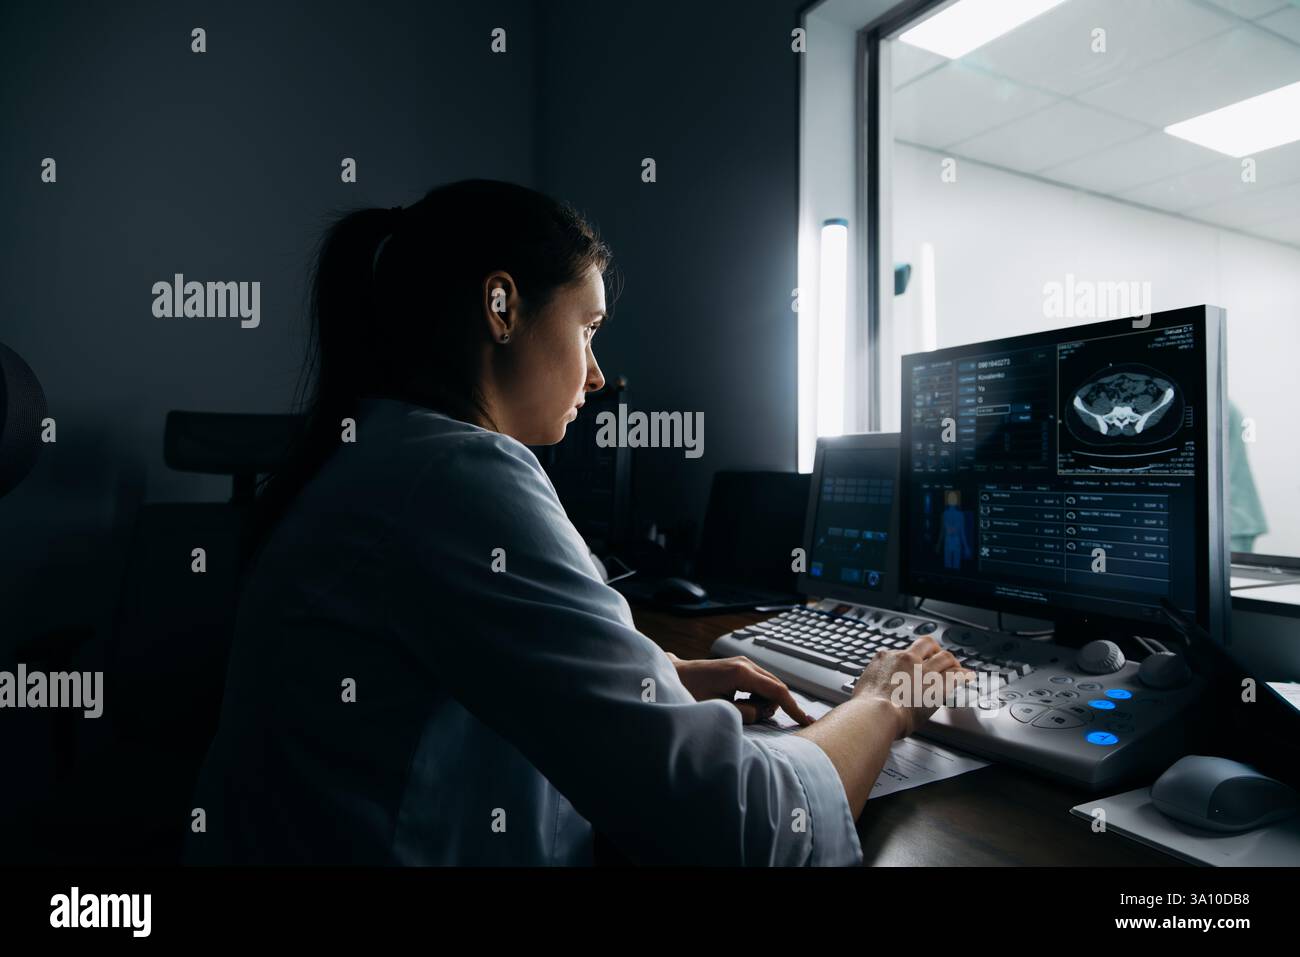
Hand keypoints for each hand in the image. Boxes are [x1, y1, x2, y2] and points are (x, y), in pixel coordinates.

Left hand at [667, 653, 815, 725]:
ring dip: (763, 701)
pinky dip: (756, 696)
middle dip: (774, 706)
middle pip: (776, 687)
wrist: (673, 677)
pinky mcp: (738, 667)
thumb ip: (746, 713)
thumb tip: (764, 712)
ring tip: (741, 710)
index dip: (794, 708)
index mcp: (742, 673)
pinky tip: (740, 703)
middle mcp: (745, 664)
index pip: (777, 691)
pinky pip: (758, 683)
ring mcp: (742, 663)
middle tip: (756, 719)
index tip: (807, 721)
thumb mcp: (719, 709)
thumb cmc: (689, 693)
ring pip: (768, 686)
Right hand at [849, 636, 972, 739]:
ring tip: (957, 666)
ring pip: (944, 657)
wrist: (876, 713)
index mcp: (884, 659)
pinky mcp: (937, 684)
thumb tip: (869, 694)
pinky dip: (964, 674)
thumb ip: (871, 687)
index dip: (910, 657)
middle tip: (938, 657)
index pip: (901, 652)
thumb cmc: (866, 708)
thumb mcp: (863, 690)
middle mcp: (905, 659)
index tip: (913, 663)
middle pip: (925, 644)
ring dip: (952, 661)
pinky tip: (969, 676)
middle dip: (934, 649)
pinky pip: (956, 675)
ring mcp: (923, 670)